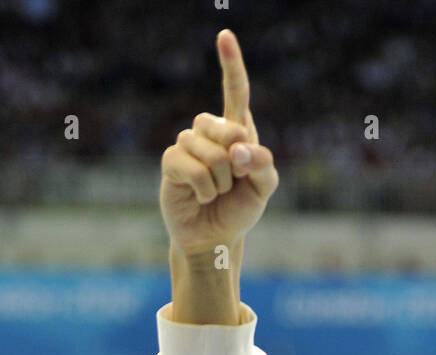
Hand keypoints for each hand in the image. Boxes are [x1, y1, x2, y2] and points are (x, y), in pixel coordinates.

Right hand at [160, 29, 278, 259]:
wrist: (215, 238)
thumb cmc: (239, 209)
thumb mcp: (263, 188)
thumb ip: (262, 165)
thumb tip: (239, 148)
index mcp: (236, 130)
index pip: (235, 92)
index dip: (231, 65)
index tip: (225, 36)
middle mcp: (209, 132)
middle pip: (226, 128)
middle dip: (236, 162)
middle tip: (234, 183)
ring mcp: (188, 145)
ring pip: (211, 153)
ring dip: (221, 181)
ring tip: (217, 193)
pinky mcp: (171, 162)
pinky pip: (193, 167)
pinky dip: (205, 188)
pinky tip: (203, 197)